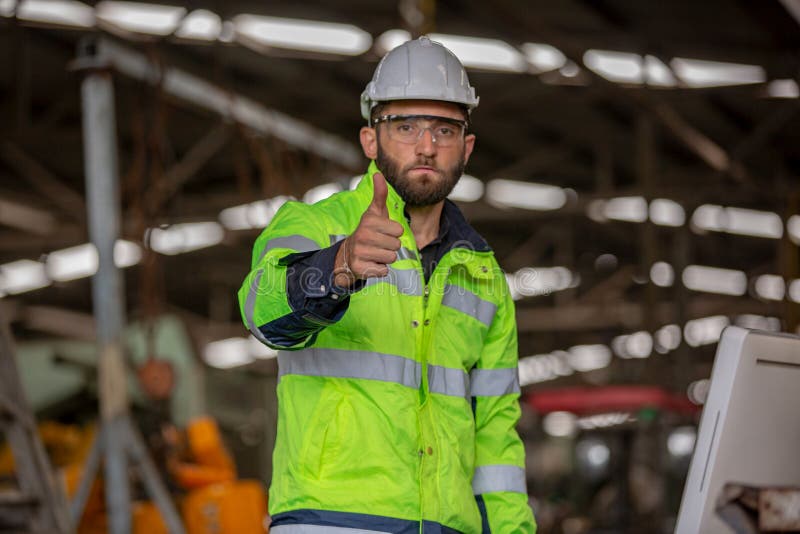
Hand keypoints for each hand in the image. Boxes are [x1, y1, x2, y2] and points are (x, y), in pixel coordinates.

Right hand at [334, 173, 403, 287]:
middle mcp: (362, 236)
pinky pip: (384, 271)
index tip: (383, 232)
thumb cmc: (368, 231)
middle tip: (378, 245)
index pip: (398, 230)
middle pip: (396, 245)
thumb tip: (378, 173)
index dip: (394, 233)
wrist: (347, 254)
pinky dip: (380, 269)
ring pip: (391, 258)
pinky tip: (371, 263)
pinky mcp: (360, 268)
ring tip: (375, 254)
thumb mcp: (374, 213)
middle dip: (390, 246)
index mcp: (368, 221)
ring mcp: (360, 252)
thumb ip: (379, 194)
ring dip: (386, 258)